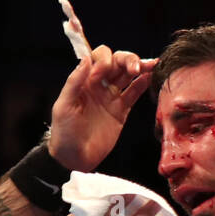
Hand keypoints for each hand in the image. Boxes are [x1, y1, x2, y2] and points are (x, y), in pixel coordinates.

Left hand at [48, 30, 155, 171]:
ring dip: (138, 67)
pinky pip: (134, 93)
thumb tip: (86, 59)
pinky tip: (150, 76)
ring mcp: (111, 97)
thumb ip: (74, 82)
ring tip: (149, 66)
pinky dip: (143, 83)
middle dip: (126, 59)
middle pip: (116, 62)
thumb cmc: (64, 132)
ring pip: (127, 75)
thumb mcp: (64, 106)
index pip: (98, 58)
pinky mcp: (121, 111)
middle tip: (134, 67)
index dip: (104, 60)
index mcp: (83, 81)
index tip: (104, 72)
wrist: (74, 157)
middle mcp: (99, 85)